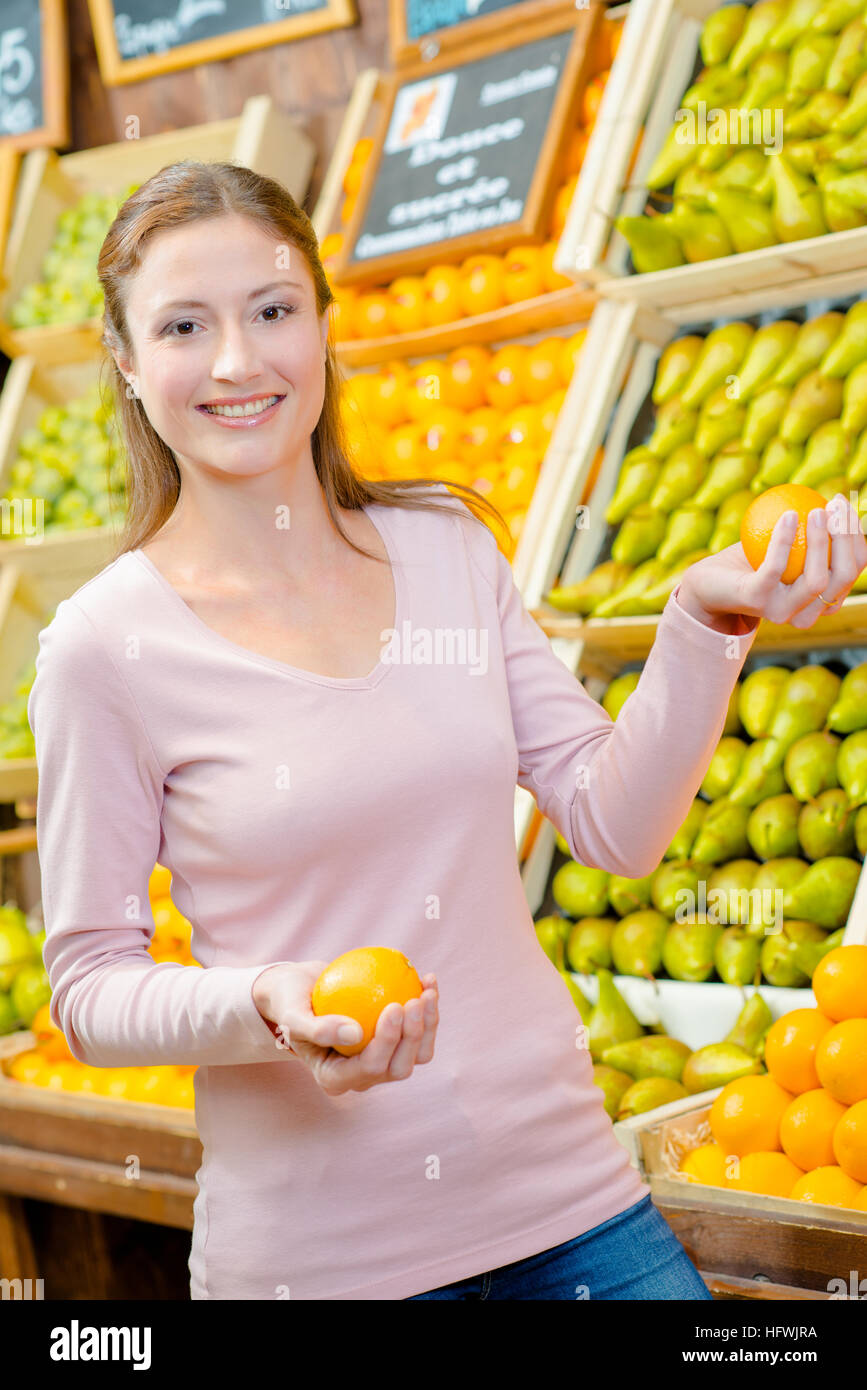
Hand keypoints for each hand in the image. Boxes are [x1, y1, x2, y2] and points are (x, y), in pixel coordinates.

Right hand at [252, 960, 438, 1095]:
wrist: (301, 991)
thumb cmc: (291, 1002)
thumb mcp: (292, 1015)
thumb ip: (316, 1029)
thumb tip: (355, 1035)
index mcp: (336, 1078)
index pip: (369, 1067)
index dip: (388, 1041)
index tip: (394, 1005)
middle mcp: (362, 1076)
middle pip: (398, 1067)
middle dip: (413, 1036)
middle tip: (414, 1000)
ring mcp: (381, 1061)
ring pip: (417, 1054)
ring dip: (429, 1024)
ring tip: (428, 991)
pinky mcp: (394, 1043)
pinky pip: (420, 1032)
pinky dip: (428, 1009)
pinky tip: (427, 981)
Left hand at [676, 493, 866, 633]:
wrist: (708, 582)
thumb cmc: (752, 561)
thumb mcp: (787, 547)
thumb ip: (811, 532)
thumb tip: (840, 502)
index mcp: (821, 601)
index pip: (853, 569)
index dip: (856, 536)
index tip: (845, 506)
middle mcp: (807, 612)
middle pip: (843, 576)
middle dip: (846, 538)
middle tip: (834, 504)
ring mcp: (782, 611)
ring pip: (818, 579)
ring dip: (821, 540)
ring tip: (814, 509)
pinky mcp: (757, 601)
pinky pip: (776, 567)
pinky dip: (784, 540)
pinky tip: (788, 516)